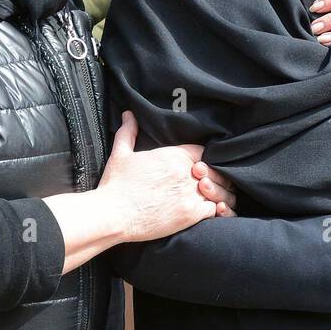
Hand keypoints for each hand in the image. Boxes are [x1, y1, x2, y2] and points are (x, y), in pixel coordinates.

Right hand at [99, 112, 236, 242]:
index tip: (200, 168)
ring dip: (218, 193)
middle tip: (210, 183)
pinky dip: (216, 210)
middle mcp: (186, 172)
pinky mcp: (191, 214)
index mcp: (174, 155)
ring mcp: (190, 193)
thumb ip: (128, 132)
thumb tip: (129, 114)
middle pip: (215, 171)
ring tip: (213, 197)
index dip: (204, 160)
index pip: (204, 152)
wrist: (112, 215)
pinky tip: (212, 210)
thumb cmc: (116, 185)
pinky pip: (215, 209)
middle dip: (215, 176)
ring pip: (218, 190)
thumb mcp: (121, 153)